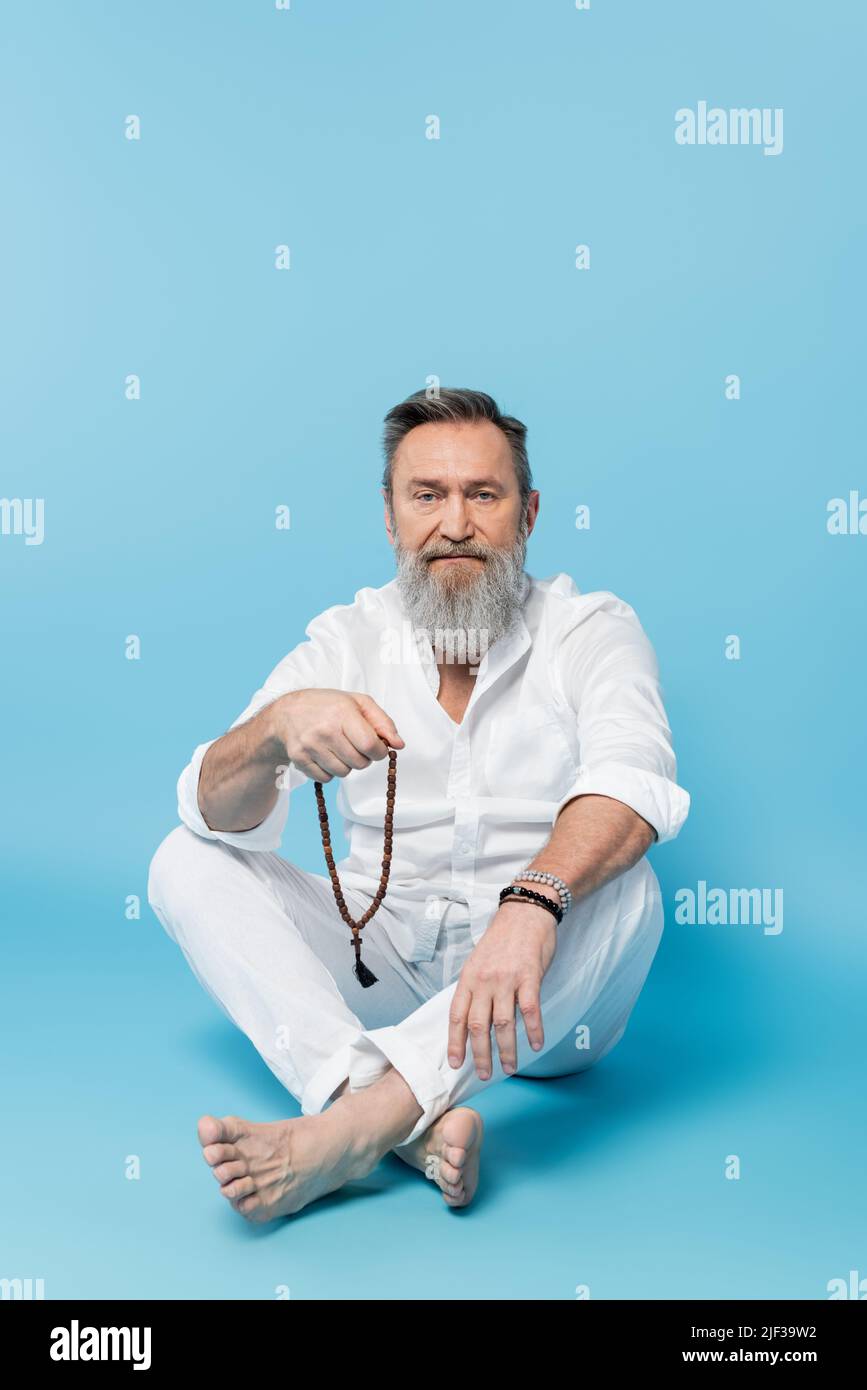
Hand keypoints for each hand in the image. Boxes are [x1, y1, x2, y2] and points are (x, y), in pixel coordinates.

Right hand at [272, 689, 404, 780]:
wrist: (287, 712)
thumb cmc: (328, 706)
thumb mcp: (358, 703)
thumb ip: (383, 722)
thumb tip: (398, 744)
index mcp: (342, 713)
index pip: (370, 746)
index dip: (380, 751)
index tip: (377, 746)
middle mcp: (325, 731)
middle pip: (360, 763)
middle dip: (364, 757)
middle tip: (355, 744)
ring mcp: (310, 746)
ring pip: (344, 773)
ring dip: (347, 764)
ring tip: (339, 748)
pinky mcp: (299, 759)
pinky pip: (326, 778)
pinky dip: (330, 770)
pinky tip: (325, 755)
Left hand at [447, 900, 557, 1079]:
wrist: (525, 913)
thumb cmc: (502, 939)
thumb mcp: (478, 962)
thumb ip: (476, 988)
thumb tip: (474, 1020)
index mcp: (468, 978)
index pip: (456, 1016)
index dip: (454, 1042)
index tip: (455, 1063)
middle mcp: (484, 981)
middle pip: (478, 1025)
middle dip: (480, 1055)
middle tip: (485, 1075)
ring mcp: (507, 979)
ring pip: (503, 1023)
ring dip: (506, 1050)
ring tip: (510, 1067)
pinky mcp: (529, 976)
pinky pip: (530, 1010)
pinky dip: (533, 1030)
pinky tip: (535, 1044)